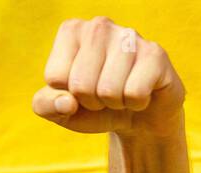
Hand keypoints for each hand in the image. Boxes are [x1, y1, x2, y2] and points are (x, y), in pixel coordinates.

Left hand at [32, 17, 183, 137]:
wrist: (138, 118)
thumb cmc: (95, 108)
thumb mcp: (60, 110)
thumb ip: (45, 105)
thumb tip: (66, 102)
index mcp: (71, 31)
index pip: (55, 77)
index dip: (68, 97)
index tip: (81, 91)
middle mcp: (99, 26)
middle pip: (80, 85)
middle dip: (91, 102)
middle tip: (104, 95)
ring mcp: (129, 36)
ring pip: (108, 90)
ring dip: (115, 104)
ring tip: (122, 93)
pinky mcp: (155, 54)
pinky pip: (135, 93)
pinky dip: (136, 104)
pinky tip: (141, 93)